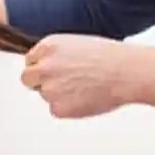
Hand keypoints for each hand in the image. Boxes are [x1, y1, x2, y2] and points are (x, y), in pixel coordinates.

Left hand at [19, 34, 137, 117]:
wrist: (126, 73)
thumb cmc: (110, 57)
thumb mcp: (76, 44)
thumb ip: (57, 54)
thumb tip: (48, 64)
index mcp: (48, 46)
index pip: (30, 60)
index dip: (41, 67)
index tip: (51, 71)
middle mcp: (44, 66)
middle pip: (28, 79)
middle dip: (39, 82)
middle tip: (60, 84)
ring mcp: (49, 88)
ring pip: (44, 95)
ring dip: (58, 95)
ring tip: (84, 89)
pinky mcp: (58, 107)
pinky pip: (56, 110)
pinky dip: (68, 108)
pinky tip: (86, 99)